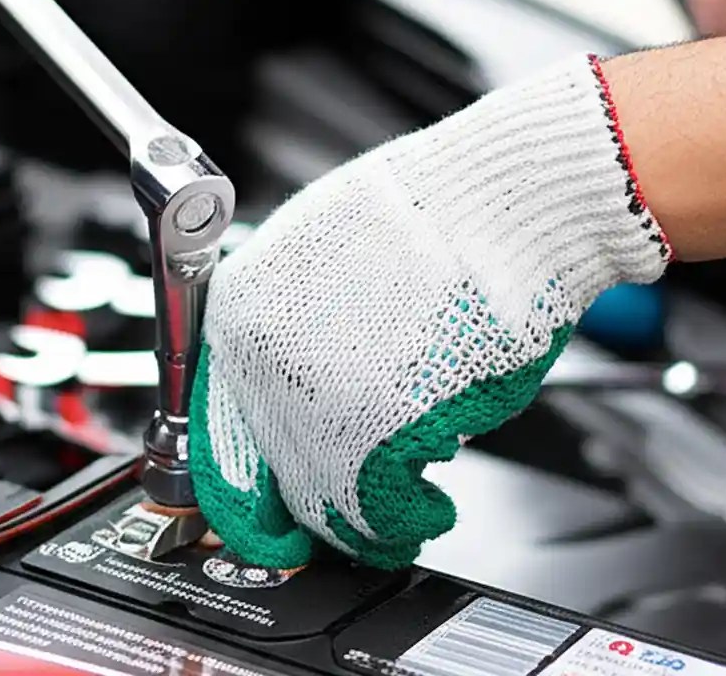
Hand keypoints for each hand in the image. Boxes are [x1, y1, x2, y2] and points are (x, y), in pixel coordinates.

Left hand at [187, 55, 669, 569]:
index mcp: (241, 309)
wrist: (502, 207)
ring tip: (410, 508)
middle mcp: (264, 356)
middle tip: (351, 518)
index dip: (257, 473)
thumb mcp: (327, 246)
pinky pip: (382, 504)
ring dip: (370, 515)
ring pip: (326, 493)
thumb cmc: (436, 214)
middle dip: (321, 501)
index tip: (270, 506)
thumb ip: (294, 321)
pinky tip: (429, 508)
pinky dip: (410, 518)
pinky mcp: (377, 430)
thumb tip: (293, 376)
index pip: (224, 421)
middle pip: (277, 465)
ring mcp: (316, 394)